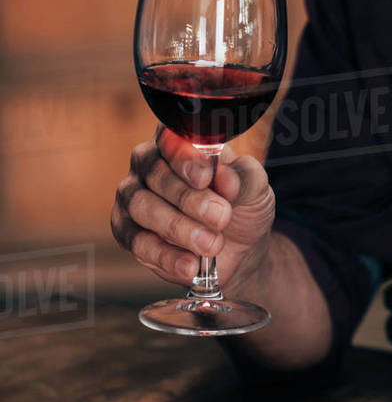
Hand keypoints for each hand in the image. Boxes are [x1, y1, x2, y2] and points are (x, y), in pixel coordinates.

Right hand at [110, 126, 274, 292]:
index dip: (186, 157)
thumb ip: (242, 176)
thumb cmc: (241, 203)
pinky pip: (138, 242)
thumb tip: (225, 177)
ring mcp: (133, 196)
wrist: (239, 247)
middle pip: (156, 173)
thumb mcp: (254, 186)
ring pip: (143, 207)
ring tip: (211, 243)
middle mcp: (149, 162)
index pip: (171, 137)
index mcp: (179, 139)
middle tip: (221, 216)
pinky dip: (166, 255)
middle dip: (189, 198)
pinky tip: (190, 264)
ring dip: (179, 227)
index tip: (206, 177)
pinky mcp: (126, 232)